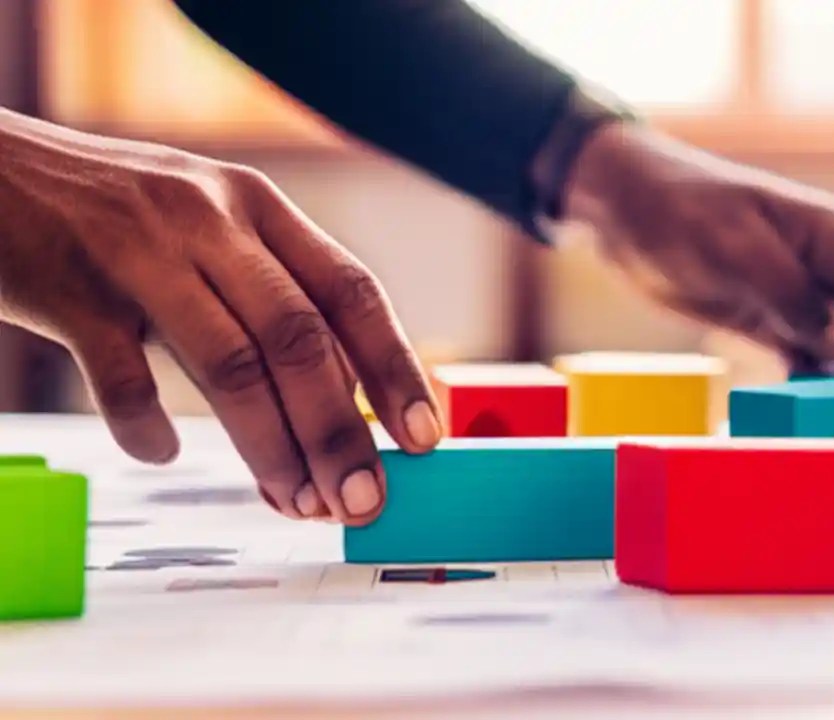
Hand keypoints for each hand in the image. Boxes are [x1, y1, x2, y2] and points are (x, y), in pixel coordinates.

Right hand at [0, 109, 441, 523]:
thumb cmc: (111, 212)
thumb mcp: (204, 224)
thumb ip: (265, 296)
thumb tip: (337, 406)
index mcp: (256, 205)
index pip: (351, 290)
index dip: (396, 367)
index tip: (424, 436)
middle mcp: (209, 219)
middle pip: (300, 337)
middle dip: (340, 430)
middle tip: (361, 499)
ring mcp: (137, 251)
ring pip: (230, 363)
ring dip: (271, 447)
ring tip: (295, 502)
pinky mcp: (68, 290)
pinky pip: (123, 379)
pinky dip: (150, 429)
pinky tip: (163, 451)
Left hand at [560, 123, 833, 384]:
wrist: (623, 207)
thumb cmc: (680, 209)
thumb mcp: (734, 246)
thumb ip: (792, 296)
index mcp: (832, 238)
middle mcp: (825, 270)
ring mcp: (797, 299)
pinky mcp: (765, 323)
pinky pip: (805, 363)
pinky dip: (818, 392)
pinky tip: (824, 423)